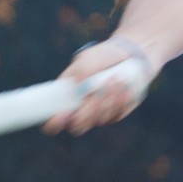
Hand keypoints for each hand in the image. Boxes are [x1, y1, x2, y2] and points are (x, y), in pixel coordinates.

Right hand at [41, 37, 155, 135]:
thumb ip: (80, 72)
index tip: (60, 115)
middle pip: (78, 127)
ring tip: (111, 77)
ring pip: (99, 119)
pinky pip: (116, 114)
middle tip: (92, 96)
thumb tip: (79, 90)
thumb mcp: (86, 59)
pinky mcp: (117, 113)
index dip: (55, 123)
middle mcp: (82, 110)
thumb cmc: (101, 57)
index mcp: (67, 99)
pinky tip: (122, 85)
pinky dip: (119, 100)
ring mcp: (100, 114)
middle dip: (85, 114)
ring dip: (105, 99)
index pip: (56, 120)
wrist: (127, 55)